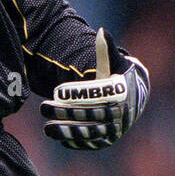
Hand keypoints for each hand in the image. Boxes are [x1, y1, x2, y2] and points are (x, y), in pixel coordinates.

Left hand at [40, 29, 149, 149]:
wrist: (131, 98)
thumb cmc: (117, 76)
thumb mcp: (113, 62)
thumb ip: (106, 49)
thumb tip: (101, 31)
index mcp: (121, 95)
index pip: (95, 97)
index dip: (74, 96)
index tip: (55, 92)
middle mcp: (120, 115)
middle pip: (89, 116)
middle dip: (65, 114)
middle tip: (43, 107)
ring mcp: (114, 130)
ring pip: (89, 134)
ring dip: (66, 132)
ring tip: (47, 128)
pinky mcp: (107, 140)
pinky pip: (90, 144)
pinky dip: (74, 142)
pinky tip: (59, 137)